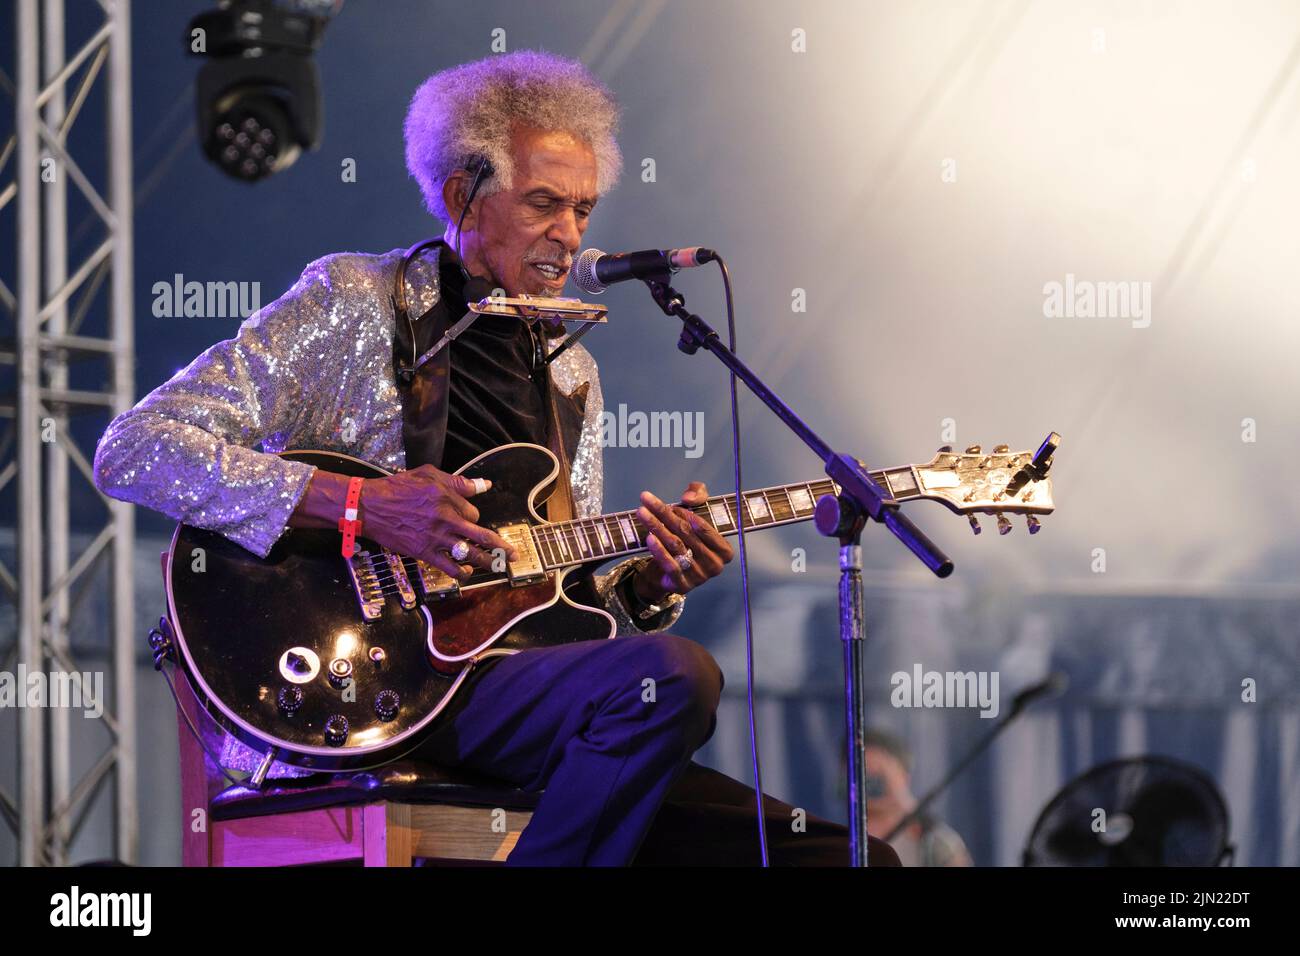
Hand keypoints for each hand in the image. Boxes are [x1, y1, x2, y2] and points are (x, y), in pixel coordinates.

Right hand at [360, 465, 517, 579]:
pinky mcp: (424, 552)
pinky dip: (460, 572)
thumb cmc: (398, 487)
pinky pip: (448, 566)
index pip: (473, 512)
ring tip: (499, 566)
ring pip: (469, 553)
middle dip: (501, 546)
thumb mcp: (429, 475)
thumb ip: (458, 482)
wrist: (370, 506)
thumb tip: (484, 485)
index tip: (466, 518)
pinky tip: (467, 573)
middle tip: (514, 554)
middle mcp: (446, 519)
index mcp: (448, 498)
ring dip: (487, 562)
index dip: (472, 516)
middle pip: (481, 535)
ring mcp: (436, 538)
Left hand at [633, 482, 733, 601]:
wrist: (669, 574)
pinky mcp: (682, 585)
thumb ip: (699, 494)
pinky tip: (649, 537)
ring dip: (657, 526)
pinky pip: (670, 564)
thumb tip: (689, 499)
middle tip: (646, 500)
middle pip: (686, 533)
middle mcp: (715, 565)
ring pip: (676, 546)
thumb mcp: (697, 512)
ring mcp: (699, 577)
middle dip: (664, 513)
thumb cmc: (687, 540)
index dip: (686, 514)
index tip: (670, 505)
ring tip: (642, 512)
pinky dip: (659, 551)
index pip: (704, 527)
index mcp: (724, 550)